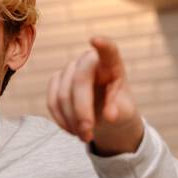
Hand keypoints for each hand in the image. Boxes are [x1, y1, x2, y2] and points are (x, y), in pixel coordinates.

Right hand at [46, 36, 143, 154]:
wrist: (104, 115)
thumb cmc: (118, 109)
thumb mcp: (125, 112)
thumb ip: (119, 111)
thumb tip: (110, 115)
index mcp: (112, 64)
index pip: (109, 51)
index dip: (103, 45)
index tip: (95, 40)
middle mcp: (89, 61)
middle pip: (80, 81)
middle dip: (81, 111)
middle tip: (87, 136)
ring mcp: (71, 69)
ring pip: (63, 94)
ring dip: (71, 120)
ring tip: (84, 137)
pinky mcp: (57, 81)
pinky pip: (52, 101)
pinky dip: (61, 119)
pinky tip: (72, 130)